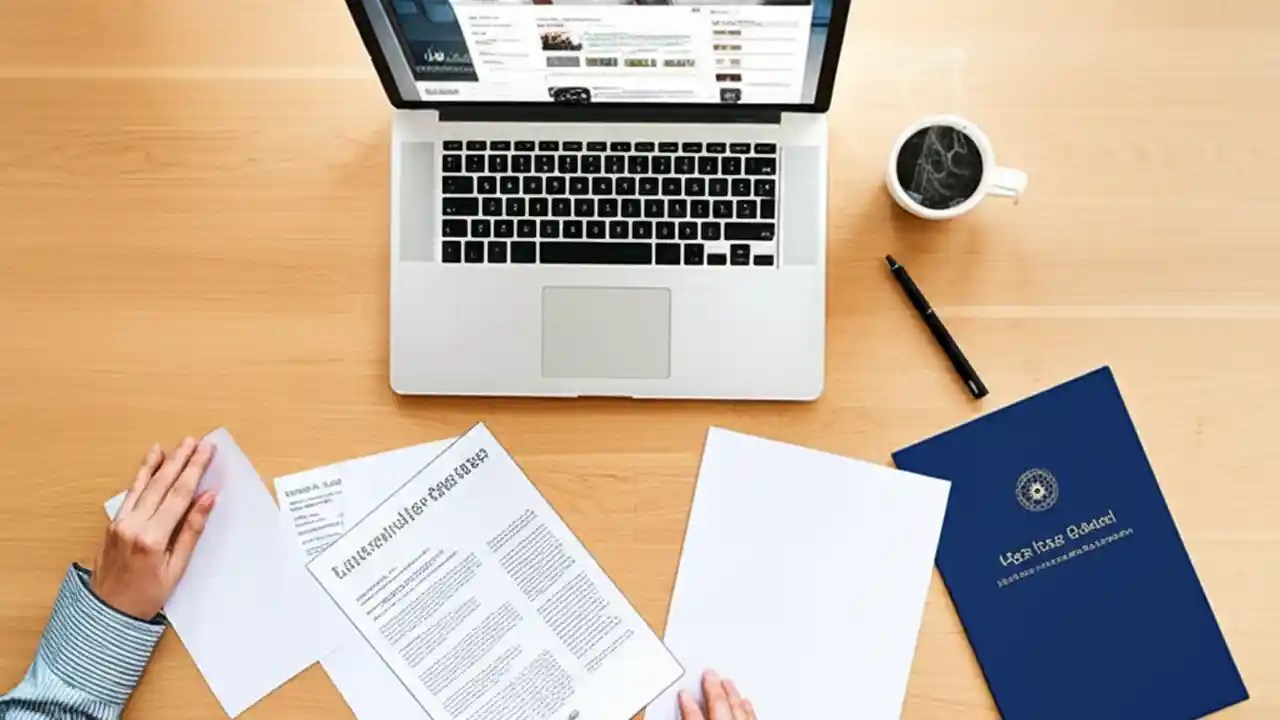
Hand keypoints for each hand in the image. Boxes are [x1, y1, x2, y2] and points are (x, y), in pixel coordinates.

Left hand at [91, 438, 217, 618]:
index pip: (179, 495)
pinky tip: (149, 463)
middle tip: (195, 441)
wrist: (108, 611)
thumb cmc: (146, 595)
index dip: (195, 470)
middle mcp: (134, 525)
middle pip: (162, 485)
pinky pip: (130, 493)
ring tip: (173, 445)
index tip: (206, 452)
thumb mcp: (177, 568)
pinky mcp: (114, 523)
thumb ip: (192, 530)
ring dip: (160, 463)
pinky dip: (141, 475)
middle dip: (180, 460)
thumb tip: (207, 499)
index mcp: (153, 538)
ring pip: (143, 485)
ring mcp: (121, 522)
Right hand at [679, 670, 756, 719]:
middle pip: (718, 704)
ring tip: (727, 682)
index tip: (684, 694)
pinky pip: (752, 718)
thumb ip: (689, 719)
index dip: (687, 704)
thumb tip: (682, 714)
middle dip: (712, 688)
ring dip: (732, 694)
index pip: (693, 716)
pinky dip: (748, 709)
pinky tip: (746, 703)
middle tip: (709, 673)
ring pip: (737, 708)